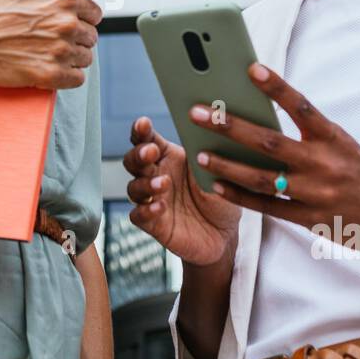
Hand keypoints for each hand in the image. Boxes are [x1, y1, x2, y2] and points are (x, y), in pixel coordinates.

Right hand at [0, 0, 109, 89]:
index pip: (94, 13)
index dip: (77, 18)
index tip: (56, 22)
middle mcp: (67, 24)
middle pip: (91, 37)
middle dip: (73, 38)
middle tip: (44, 38)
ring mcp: (59, 51)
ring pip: (85, 59)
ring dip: (69, 58)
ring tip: (42, 52)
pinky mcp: (49, 76)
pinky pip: (77, 79)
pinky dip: (64, 76)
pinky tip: (44, 67)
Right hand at [123, 116, 240, 265]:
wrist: (225, 235)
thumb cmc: (221, 197)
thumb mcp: (220, 172)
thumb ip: (207, 154)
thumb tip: (207, 127)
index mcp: (170, 156)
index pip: (148, 139)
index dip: (141, 130)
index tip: (143, 123)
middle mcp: (156, 175)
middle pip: (133, 160)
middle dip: (138, 154)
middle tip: (151, 152)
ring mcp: (152, 199)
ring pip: (133, 188)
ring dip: (145, 184)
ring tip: (164, 183)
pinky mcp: (153, 224)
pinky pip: (138, 215)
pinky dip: (146, 210)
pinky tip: (160, 207)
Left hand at [186, 62, 359, 249]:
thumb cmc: (358, 171)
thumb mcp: (341, 144)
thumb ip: (306, 131)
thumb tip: (256, 114)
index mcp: (334, 138)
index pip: (302, 106)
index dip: (277, 87)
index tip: (251, 68)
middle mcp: (325, 163)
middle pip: (270, 142)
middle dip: (229, 126)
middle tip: (198, 113)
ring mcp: (316, 193)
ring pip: (262, 177)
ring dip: (227, 165)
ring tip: (200, 154)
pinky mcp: (309, 218)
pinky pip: (267, 207)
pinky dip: (239, 195)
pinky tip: (216, 185)